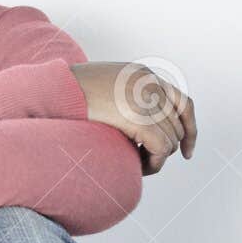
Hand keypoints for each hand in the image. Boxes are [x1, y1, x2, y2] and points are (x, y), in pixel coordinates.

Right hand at [70, 61, 196, 173]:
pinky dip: (153, 164)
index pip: (182, 103)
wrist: (52, 90)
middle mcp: (150, 83)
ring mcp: (147, 99)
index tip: (185, 151)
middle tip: (143, 160)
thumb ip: (126, 101)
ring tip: (134, 163)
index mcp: (144, 74)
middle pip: (178, 126)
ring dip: (156, 158)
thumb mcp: (104, 89)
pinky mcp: (140, 118)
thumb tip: (140, 130)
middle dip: (166, 148)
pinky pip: (161, 150)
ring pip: (171, 141)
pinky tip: (137, 168)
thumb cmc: (68, 94)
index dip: (189, 129)